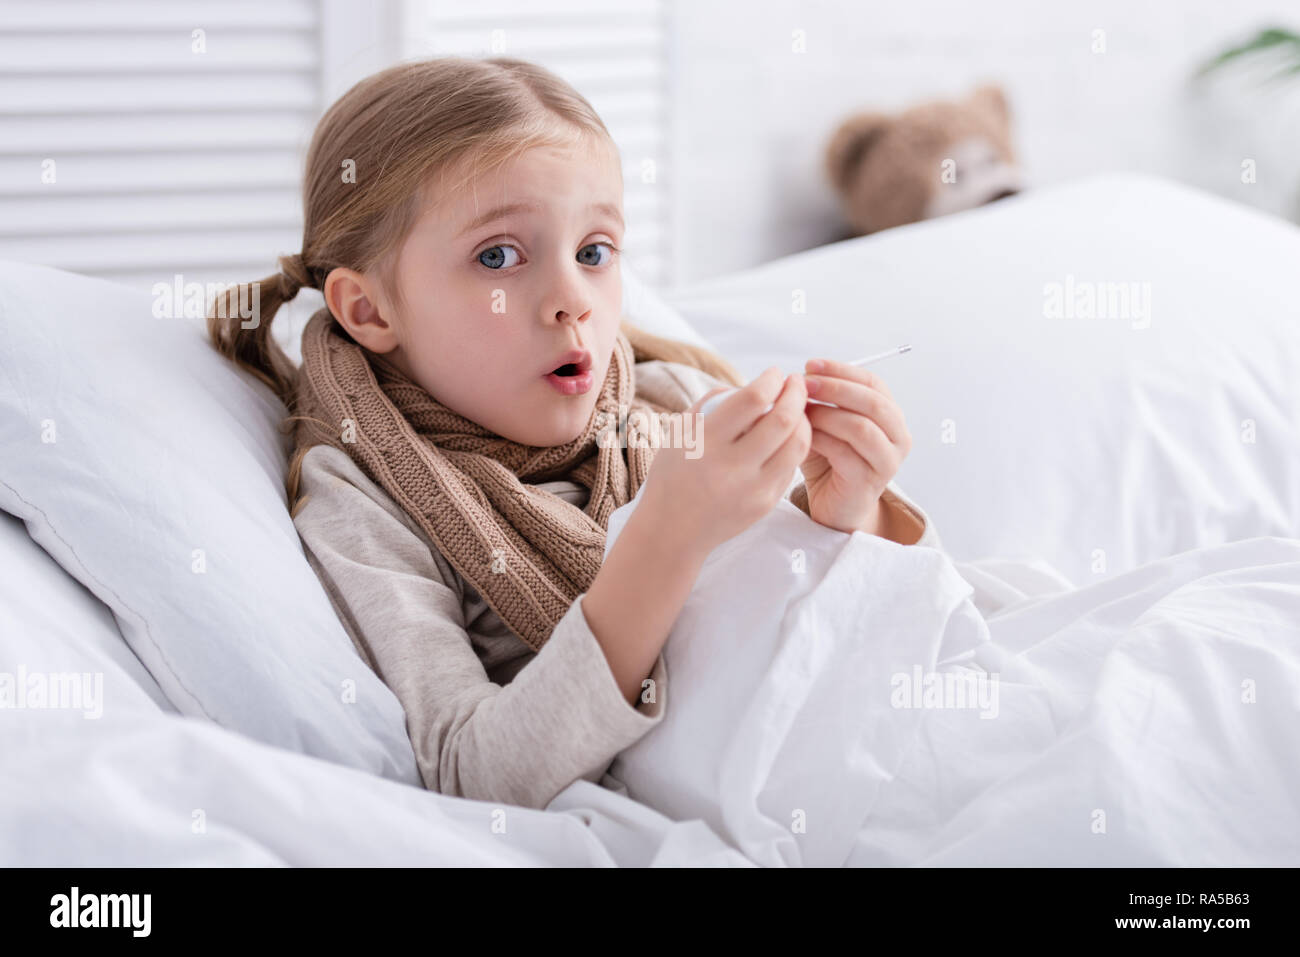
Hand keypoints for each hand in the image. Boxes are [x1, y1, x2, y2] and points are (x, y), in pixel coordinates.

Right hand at [637, 368, 810, 558]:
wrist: (672, 530)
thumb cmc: (674, 473)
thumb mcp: (680, 432)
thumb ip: (713, 402)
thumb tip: (752, 384)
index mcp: (705, 442)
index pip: (752, 399)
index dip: (771, 380)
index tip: (774, 373)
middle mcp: (730, 466)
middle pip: (782, 420)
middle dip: (796, 394)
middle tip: (796, 383)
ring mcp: (752, 489)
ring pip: (797, 444)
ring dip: (803, 420)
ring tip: (797, 410)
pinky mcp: (765, 504)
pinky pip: (791, 467)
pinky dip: (794, 446)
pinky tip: (788, 437)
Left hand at [798, 357, 912, 534]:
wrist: (834, 506)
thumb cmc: (829, 461)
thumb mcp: (825, 424)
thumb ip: (821, 400)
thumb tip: (797, 376)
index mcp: (891, 416)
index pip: (873, 383)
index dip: (842, 370)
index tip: (810, 365)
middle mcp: (898, 437)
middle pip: (872, 402)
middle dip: (835, 388)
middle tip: (804, 384)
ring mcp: (888, 461)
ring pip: (861, 427)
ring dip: (827, 414)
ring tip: (801, 411)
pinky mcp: (869, 482)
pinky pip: (845, 453)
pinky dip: (821, 439)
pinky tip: (803, 435)